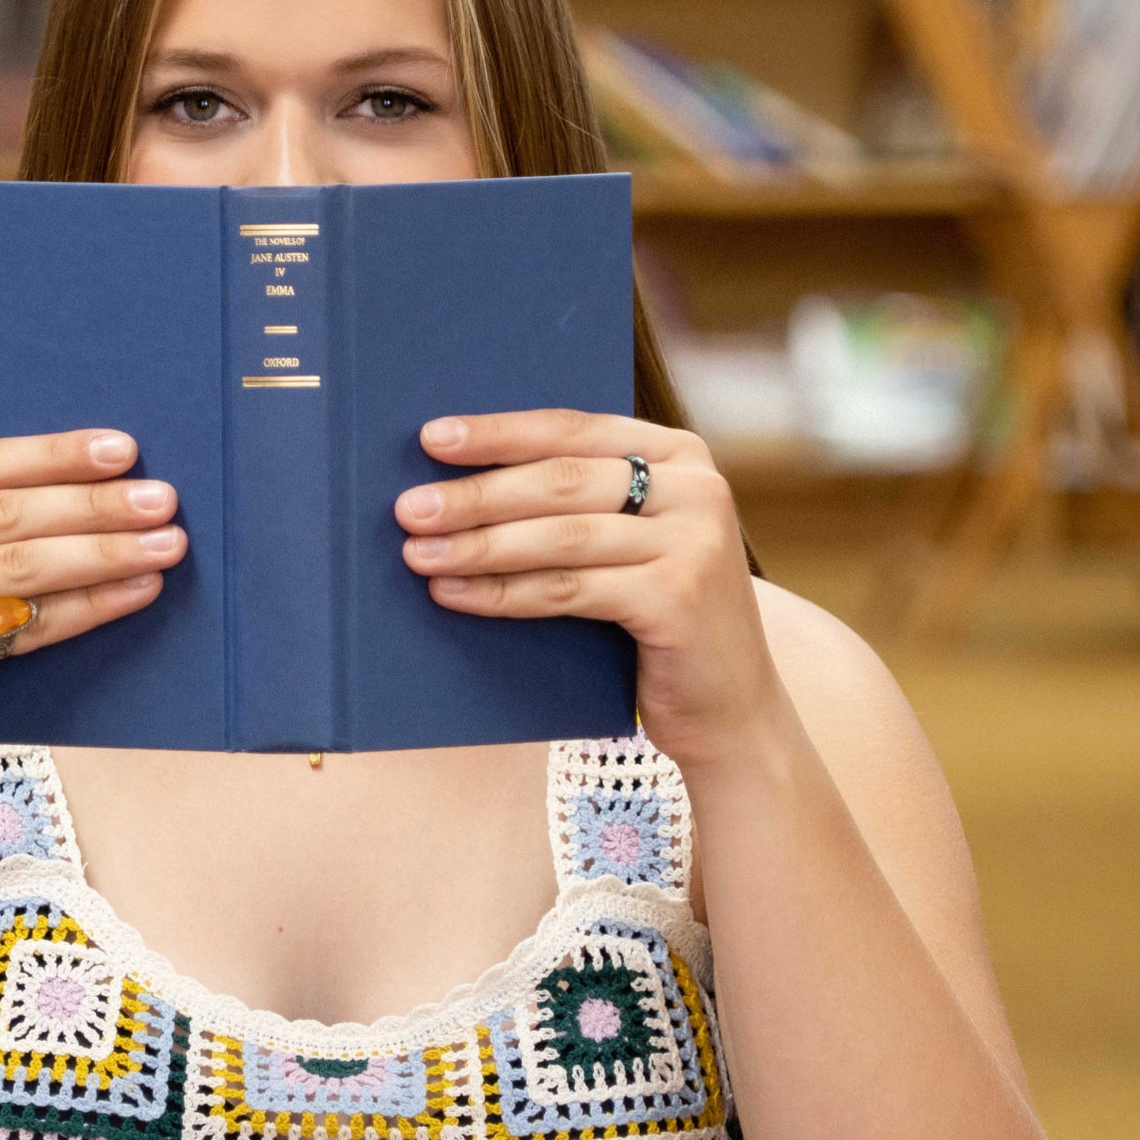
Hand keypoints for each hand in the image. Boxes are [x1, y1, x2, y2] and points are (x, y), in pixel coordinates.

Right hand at [0, 428, 186, 823]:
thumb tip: (75, 490)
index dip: (53, 453)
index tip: (120, 447)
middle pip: (6, 510)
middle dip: (94, 500)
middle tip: (162, 496)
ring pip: (22, 563)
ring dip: (105, 550)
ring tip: (168, 543)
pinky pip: (27, 623)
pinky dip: (89, 605)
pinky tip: (136, 592)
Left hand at [394, 409, 788, 767]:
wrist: (730, 711)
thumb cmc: (657, 618)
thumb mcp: (630, 543)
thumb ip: (579, 504)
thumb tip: (458, 481)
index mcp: (680, 454)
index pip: (573, 428)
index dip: (499, 432)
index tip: (433, 437)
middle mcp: (697, 488)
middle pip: (561, 479)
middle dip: (476, 493)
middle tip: (408, 508)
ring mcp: (694, 542)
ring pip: (560, 536)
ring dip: (479, 544)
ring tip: (418, 554)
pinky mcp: (679, 598)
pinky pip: (569, 590)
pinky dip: (504, 592)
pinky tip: (455, 594)